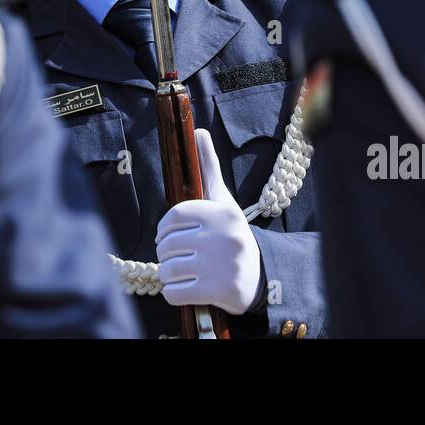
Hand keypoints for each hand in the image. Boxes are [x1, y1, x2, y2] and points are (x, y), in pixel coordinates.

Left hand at [155, 128, 263, 314]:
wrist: (261, 277)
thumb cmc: (233, 234)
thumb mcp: (223, 200)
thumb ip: (208, 167)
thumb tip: (197, 130)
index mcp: (222, 213)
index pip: (173, 217)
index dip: (163, 228)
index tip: (166, 235)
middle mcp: (222, 237)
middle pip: (167, 245)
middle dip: (166, 253)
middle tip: (176, 256)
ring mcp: (220, 266)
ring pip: (168, 269)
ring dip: (169, 274)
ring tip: (183, 271)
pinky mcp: (217, 291)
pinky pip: (174, 293)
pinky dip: (174, 293)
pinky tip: (187, 287)